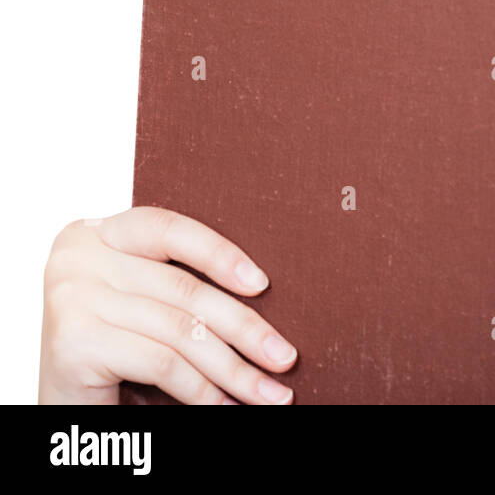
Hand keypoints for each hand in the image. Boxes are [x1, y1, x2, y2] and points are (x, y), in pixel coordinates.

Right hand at [39, 207, 297, 403]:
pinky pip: (161, 363)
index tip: (264, 286)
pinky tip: (223, 405)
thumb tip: (264, 290)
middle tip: (285, 358)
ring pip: (181, 330)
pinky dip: (201, 390)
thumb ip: (184, 284)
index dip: (222, 254)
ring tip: (267, 393)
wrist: (64, 410)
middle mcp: (77, 257)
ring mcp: (71, 297)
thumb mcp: (147, 303)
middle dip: (245, 329)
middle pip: (184, 289)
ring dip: (234, 369)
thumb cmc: (114, 352)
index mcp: (98, 232)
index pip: (171, 230)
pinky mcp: (73, 343)